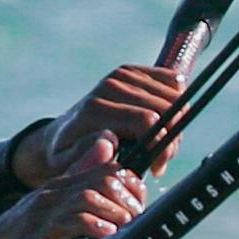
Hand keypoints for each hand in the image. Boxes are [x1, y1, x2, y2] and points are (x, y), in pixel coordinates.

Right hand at [0, 152, 146, 238]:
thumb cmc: (26, 238)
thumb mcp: (58, 212)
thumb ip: (83, 197)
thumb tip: (113, 187)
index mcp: (62, 184)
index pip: (106, 166)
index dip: (130, 182)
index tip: (138, 202)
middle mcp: (55, 191)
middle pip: (103, 176)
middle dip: (128, 194)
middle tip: (134, 215)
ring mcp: (46, 211)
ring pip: (90, 195)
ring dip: (115, 211)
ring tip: (123, 224)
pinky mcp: (41, 235)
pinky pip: (73, 222)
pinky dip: (95, 226)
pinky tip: (105, 233)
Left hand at [23, 58, 189, 184]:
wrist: (62, 133)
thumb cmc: (68, 154)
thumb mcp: (67, 165)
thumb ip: (85, 157)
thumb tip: (109, 141)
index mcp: (96, 108)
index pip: (147, 120)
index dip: (161, 147)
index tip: (157, 169)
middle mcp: (110, 85)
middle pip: (166, 109)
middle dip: (171, 140)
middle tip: (160, 160)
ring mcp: (123, 74)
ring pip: (175, 97)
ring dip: (175, 125)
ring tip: (158, 144)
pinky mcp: (134, 70)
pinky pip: (174, 82)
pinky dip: (176, 105)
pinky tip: (161, 123)